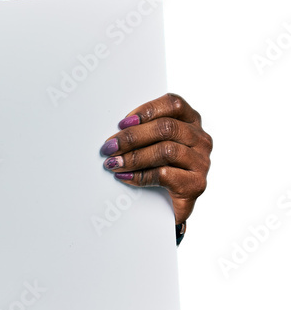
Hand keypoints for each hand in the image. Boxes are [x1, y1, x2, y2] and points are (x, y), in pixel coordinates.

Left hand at [99, 92, 211, 226]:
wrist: (168, 205)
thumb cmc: (160, 166)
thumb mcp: (154, 143)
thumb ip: (143, 130)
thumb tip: (116, 132)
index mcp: (191, 121)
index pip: (173, 104)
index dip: (147, 110)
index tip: (123, 123)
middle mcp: (200, 139)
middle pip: (166, 128)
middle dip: (132, 137)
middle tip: (109, 146)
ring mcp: (201, 162)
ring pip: (165, 151)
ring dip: (134, 157)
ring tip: (114, 163)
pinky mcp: (196, 185)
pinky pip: (165, 175)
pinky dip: (140, 176)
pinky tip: (125, 177)